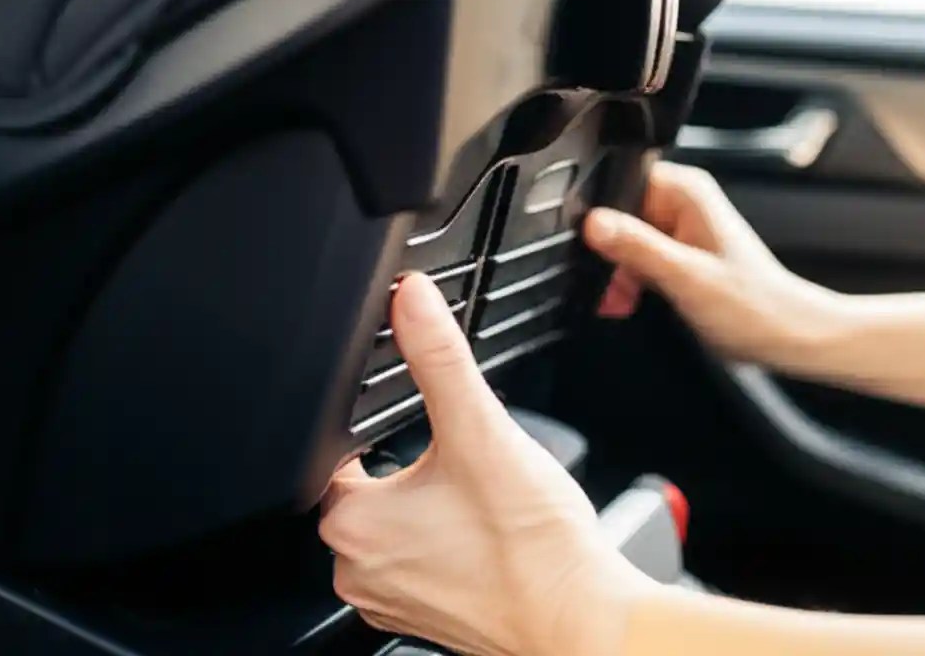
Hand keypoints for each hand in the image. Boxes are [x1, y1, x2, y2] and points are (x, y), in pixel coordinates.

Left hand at [319, 273, 653, 655]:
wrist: (584, 623)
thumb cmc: (532, 546)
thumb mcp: (481, 429)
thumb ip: (439, 356)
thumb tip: (411, 299)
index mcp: (350, 523)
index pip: (339, 451)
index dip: (380, 429)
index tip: (423, 427)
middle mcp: (356, 571)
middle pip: (368, 490)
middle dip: (409, 468)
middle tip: (464, 465)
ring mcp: (390, 602)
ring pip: (397, 530)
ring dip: (429, 509)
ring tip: (479, 504)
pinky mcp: (428, 619)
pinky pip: (422, 565)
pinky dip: (448, 546)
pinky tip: (488, 537)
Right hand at [583, 161, 849, 370]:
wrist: (785, 336)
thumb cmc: (752, 306)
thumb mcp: (685, 276)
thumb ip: (637, 247)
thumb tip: (593, 222)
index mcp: (686, 192)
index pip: (621, 180)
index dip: (599, 212)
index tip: (592, 245)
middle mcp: (681, 203)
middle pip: (617, 213)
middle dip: (606, 251)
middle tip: (611, 282)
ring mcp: (678, 229)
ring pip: (621, 240)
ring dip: (615, 271)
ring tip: (621, 298)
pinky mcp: (676, 255)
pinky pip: (635, 259)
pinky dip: (626, 281)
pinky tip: (626, 301)